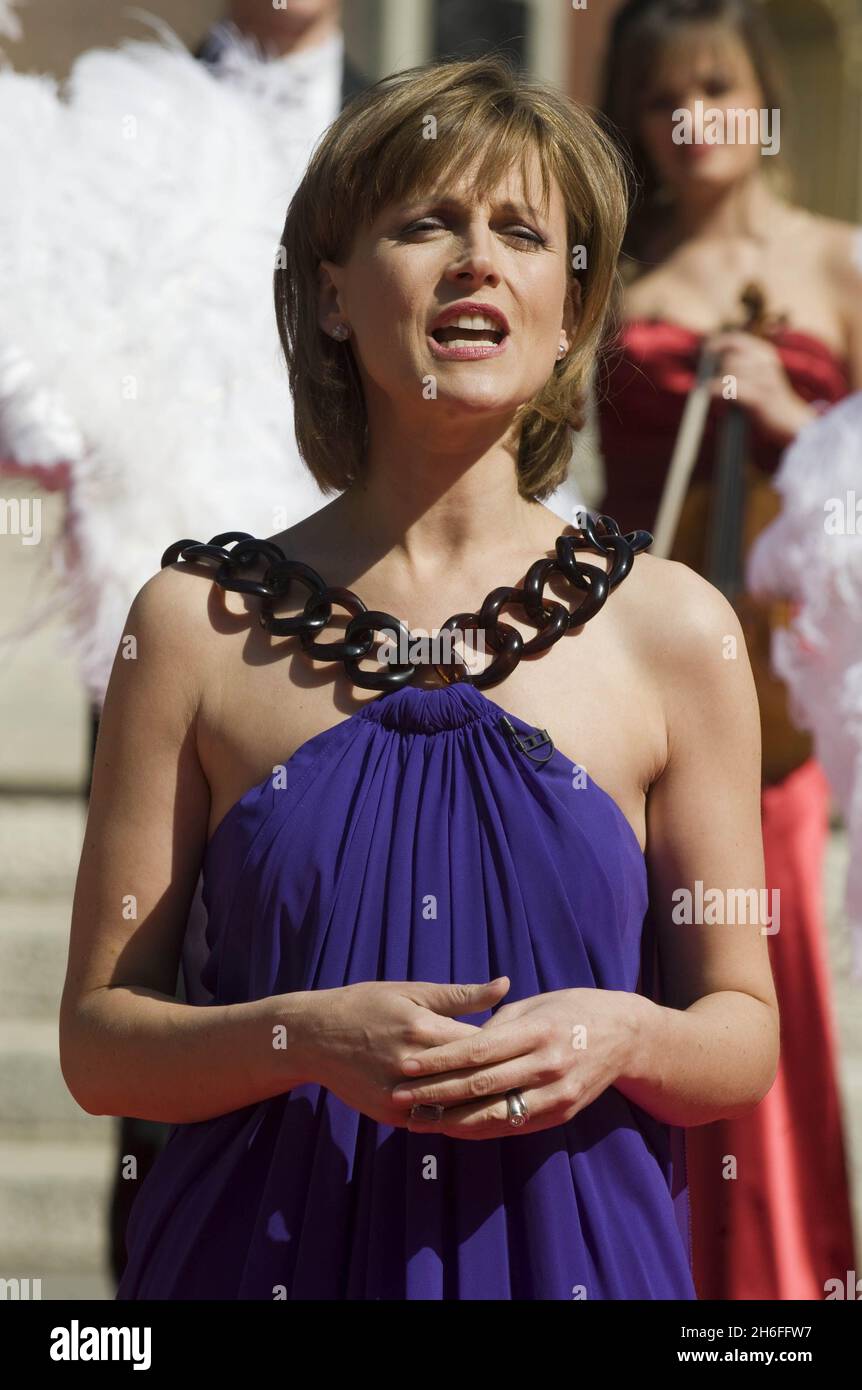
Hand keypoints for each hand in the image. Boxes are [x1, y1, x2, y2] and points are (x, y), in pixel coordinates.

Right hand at [300, 976, 510, 1126]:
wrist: (314, 1036)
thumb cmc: (366, 1005)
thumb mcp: (412, 992)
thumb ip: (461, 996)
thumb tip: (505, 986)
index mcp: (423, 1029)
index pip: (480, 1046)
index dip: (505, 1048)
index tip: (526, 1047)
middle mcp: (412, 1066)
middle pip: (472, 1081)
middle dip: (501, 1081)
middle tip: (530, 1079)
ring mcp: (400, 1096)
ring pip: (455, 1108)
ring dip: (482, 1106)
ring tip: (511, 1101)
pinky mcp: (390, 1116)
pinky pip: (432, 1122)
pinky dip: (454, 1119)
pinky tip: (476, 1116)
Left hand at [389, 987, 639, 1139]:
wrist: (626, 1035)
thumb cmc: (572, 1009)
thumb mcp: (535, 1004)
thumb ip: (496, 1023)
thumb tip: (458, 1041)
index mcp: (536, 1032)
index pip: (478, 1052)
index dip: (440, 1061)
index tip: (407, 1065)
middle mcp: (547, 1066)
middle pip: (481, 1086)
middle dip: (436, 1094)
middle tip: (400, 1097)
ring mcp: (556, 1095)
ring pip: (495, 1115)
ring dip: (452, 1121)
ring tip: (417, 1120)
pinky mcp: (561, 1114)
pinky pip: (514, 1126)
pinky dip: (480, 1130)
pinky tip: (453, 1128)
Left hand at [705, 329, 817, 444]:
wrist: (789, 421)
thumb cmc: (768, 399)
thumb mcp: (759, 374)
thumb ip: (741, 364)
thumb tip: (714, 357)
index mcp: (766, 353)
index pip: (736, 340)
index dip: (718, 343)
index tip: (706, 349)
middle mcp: (766, 362)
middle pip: (730, 359)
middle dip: (719, 371)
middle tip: (713, 382)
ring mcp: (764, 379)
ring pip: (729, 372)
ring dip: (719, 383)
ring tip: (719, 393)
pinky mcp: (759, 397)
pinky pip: (730, 388)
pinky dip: (717, 390)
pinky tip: (711, 393)